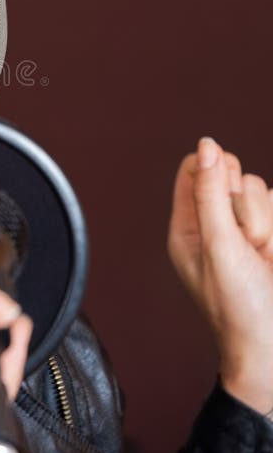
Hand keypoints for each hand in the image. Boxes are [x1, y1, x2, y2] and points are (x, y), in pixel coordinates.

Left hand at [168, 137, 272, 414]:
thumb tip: (206, 145)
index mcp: (188, 227)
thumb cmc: (240, 307)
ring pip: (262, 192)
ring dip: (265, 223)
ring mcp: (248, 234)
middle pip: (233, 177)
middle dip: (246, 205)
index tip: (227, 187)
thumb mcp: (219, 245)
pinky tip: (272, 256)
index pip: (194, 169)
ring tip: (263, 257)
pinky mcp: (272, 240)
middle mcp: (216, 226)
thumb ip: (211, 193)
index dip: (214, 169)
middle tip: (246, 241)